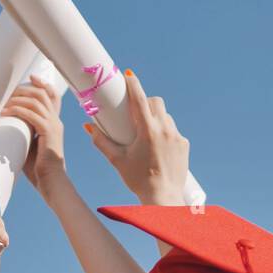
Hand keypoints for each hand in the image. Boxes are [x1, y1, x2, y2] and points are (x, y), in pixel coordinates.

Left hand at [0, 75, 65, 192]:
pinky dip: (17, 111)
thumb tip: (4, 126)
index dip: (43, 84)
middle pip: (43, 94)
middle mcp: (56, 121)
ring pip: (37, 101)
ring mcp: (54, 126)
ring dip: (18, 99)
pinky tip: (5, 113)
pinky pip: (32, 115)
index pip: (53, 96)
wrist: (51, 181)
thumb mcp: (30, 145)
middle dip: (25, 89)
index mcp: (54, 123)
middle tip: (9, 91)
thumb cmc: (39, 168)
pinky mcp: (48, 132)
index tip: (31, 76)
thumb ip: (23, 133)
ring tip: (4, 103)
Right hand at [85, 70, 189, 205]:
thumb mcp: (117, 160)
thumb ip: (101, 141)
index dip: (134, 84)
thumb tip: (88, 127)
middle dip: (145, 102)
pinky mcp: (184, 144)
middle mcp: (164, 129)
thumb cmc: (138, 179)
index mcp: (147, 130)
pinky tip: (157, 147)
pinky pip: (173, 131)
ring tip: (145, 132)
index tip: (128, 75)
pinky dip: (164, 133)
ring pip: (165, 116)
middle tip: (135, 111)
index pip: (140, 98)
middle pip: (156, 102)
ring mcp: (176, 136)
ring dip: (156, 118)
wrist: (163, 197)